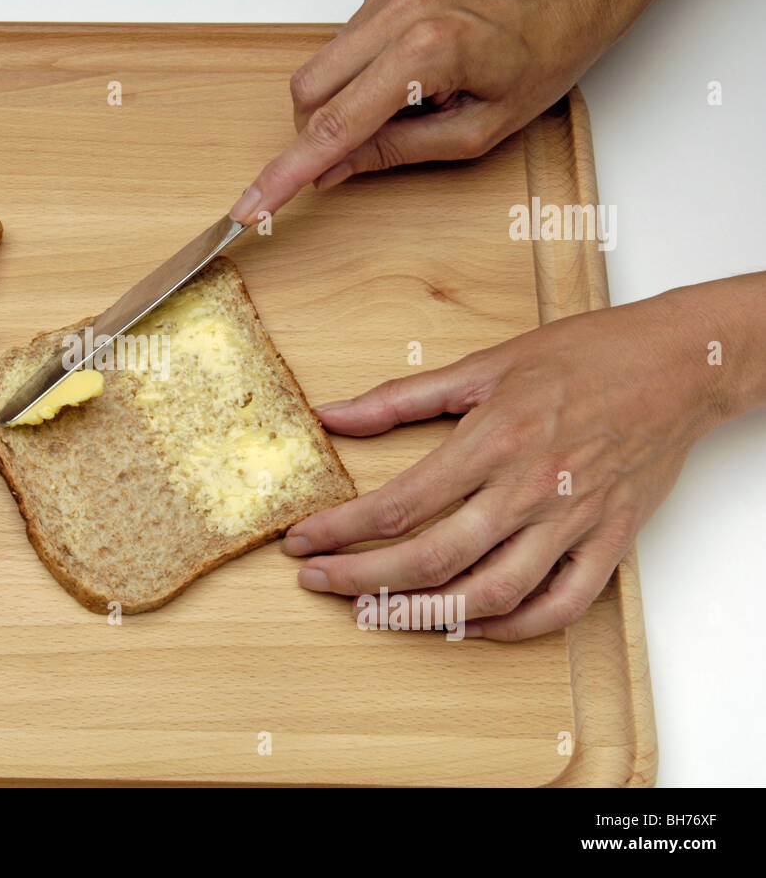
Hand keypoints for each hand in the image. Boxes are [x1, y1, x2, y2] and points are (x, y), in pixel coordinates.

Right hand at [229, 0, 692, 222]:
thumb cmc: (544, 54)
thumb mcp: (479, 131)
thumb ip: (397, 152)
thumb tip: (334, 169)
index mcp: (428, 53)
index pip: (334, 127)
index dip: (286, 174)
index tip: (251, 206)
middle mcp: (399, 11)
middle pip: (308, 94)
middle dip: (321, 133)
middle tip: (366, 150)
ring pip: (320, 68)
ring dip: (346, 100)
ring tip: (411, 99)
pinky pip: (343, 43)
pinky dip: (362, 71)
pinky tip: (408, 71)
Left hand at [282, 280, 762, 640]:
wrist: (680, 363)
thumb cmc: (585, 356)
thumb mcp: (484, 364)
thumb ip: (401, 398)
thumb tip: (332, 414)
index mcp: (493, 439)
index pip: (400, 502)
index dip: (342, 530)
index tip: (303, 541)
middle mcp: (530, 487)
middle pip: (433, 558)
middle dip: (363, 579)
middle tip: (318, 582)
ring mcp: (572, 521)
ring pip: (491, 593)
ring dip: (426, 614)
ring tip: (377, 612)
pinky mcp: (609, 542)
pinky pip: (559, 606)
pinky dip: (513, 627)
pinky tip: (471, 624)